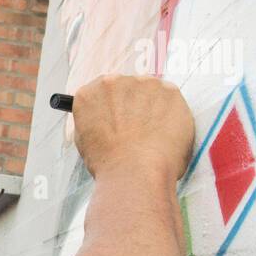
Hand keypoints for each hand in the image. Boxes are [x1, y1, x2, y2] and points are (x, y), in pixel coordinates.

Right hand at [71, 75, 193, 182]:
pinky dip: (172, 113)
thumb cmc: (109, 164)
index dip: (113, 107)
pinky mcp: (169, 91)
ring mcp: (143, 84)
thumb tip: (103, 120)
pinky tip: (166, 133)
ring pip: (151, 91)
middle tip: (137, 129)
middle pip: (127, 88)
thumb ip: (94, 120)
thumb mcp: (84, 140)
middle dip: (133, 104)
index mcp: (89, 94)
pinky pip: (171, 98)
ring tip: (153, 135)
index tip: (119, 117)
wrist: (135, 172)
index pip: (102, 92)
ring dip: (153, 107)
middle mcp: (114, 82)